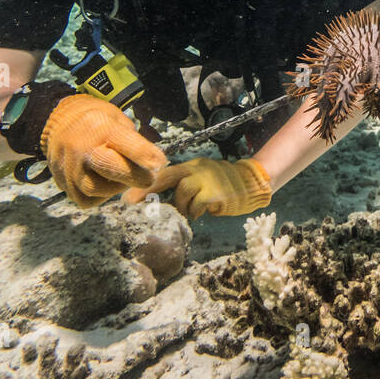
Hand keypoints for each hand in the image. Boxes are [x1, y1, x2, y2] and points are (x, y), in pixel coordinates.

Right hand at [40, 95, 166, 208]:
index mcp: (101, 128)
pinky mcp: (62, 182)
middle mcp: (82, 148)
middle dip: (136, 177)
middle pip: (111, 168)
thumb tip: (154, 166)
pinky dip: (99, 197)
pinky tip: (104, 184)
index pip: (125, 143)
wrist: (60, 121)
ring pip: (96, 189)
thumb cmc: (97, 121)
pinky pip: (85, 199)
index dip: (145, 155)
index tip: (161, 163)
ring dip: (116, 188)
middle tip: (150, 179)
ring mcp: (69, 166)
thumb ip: (133, 142)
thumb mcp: (118, 120)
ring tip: (123, 177)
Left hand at [123, 157, 271, 219]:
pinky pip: (197, 205)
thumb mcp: (203, 180)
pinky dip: (196, 212)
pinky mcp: (215, 193)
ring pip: (181, 193)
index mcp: (191, 166)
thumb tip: (163, 203)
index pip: (163, 173)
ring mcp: (206, 179)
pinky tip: (202, 212)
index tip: (126, 197)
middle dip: (146, 192)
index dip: (144, 184)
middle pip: (165, 178)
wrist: (253, 183)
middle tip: (131, 204)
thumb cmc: (225, 185)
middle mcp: (196, 169)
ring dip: (182, 206)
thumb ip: (185, 187)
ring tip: (190, 211)